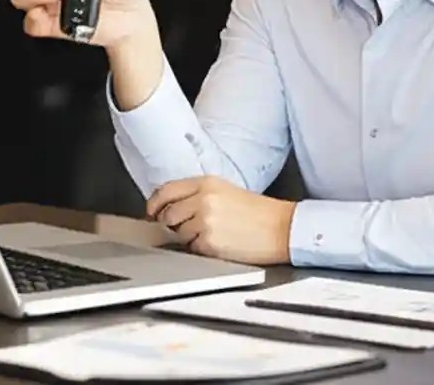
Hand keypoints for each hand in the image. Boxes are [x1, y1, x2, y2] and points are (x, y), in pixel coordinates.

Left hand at [146, 176, 296, 265]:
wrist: (281, 228)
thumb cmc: (258, 212)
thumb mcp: (226, 191)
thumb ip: (198, 194)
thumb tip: (170, 208)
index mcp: (206, 183)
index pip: (166, 191)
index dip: (155, 204)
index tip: (152, 212)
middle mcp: (203, 199)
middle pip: (168, 214)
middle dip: (173, 224)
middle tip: (188, 228)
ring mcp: (205, 221)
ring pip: (179, 234)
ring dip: (189, 238)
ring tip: (213, 234)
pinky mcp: (210, 242)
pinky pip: (192, 249)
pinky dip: (201, 249)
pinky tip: (219, 243)